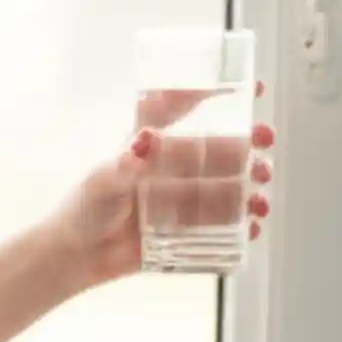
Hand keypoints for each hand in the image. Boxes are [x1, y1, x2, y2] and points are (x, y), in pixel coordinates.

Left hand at [49, 82, 274, 285]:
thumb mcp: (101, 181)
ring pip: (228, 186)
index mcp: (148, 145)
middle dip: (247, 143)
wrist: (77, 256)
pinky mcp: (187, 230)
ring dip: (250, 186)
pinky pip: (223, 226)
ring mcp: (181, 199)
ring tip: (260, 194)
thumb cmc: (83, 210)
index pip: (180, 108)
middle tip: (265, 139)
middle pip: (218, 149)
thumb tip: (143, 144)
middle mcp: (170, 168)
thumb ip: (122, 165)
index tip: (247, 84)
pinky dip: (241, 225)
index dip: (209, 91)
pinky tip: (252, 227)